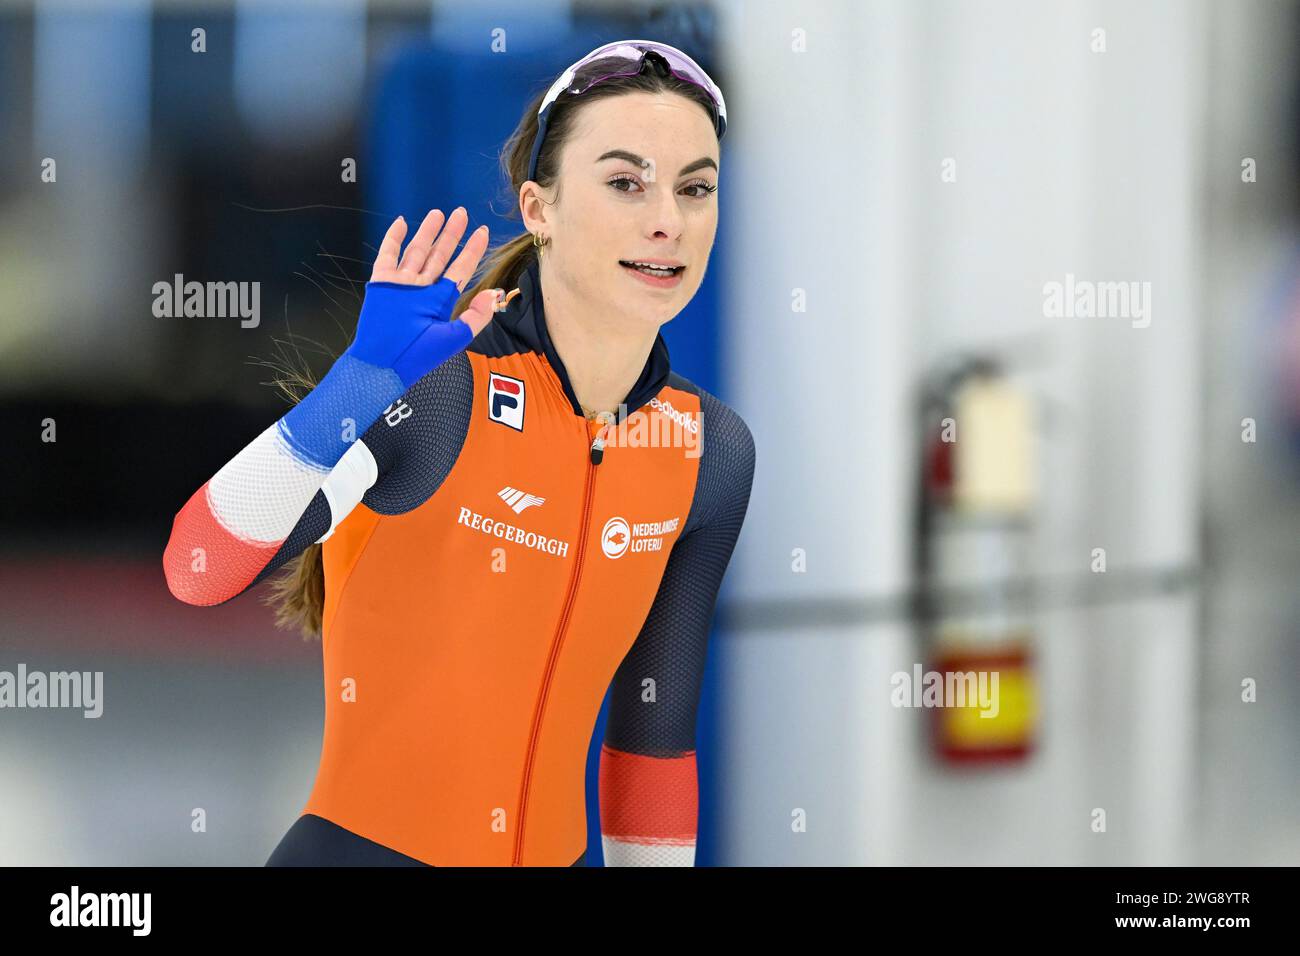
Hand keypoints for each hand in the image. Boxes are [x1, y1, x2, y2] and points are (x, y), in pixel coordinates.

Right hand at [350, 208, 515, 386]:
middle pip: (440, 254)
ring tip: (438, 213)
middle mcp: (422, 289)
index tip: (483, 232)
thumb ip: (477, 316)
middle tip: (461, 213)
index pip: (461, 269)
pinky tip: (402, 222)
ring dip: (427, 231)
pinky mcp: (382, 282)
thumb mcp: (455, 337)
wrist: (384, 363)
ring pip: (417, 250)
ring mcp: (402, 283)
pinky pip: (388, 254)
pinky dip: (394, 237)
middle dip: (451, 233)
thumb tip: (496, 293)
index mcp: (441, 300)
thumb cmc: (419, 355)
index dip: (472, 250)